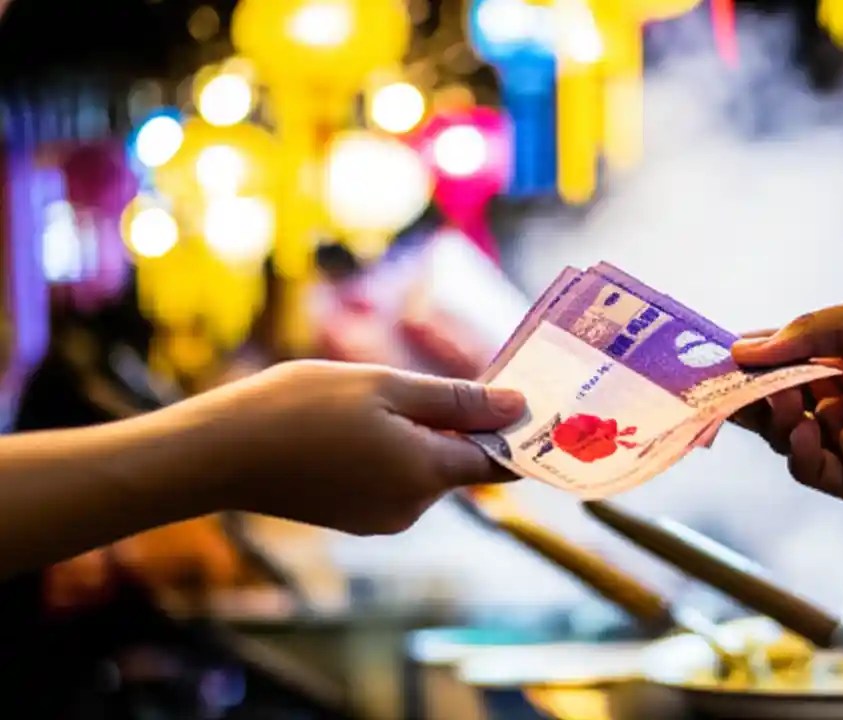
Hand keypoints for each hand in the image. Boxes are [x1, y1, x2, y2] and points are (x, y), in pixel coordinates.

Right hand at [168, 361, 525, 534]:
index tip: (529, 399)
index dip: (517, 431)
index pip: (500, 461)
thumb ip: (456, 400)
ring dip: (418, 434)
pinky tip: (352, 425)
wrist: (217, 453)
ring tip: (372, 398)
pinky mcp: (355, 518)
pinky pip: (393, 480)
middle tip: (430, 378)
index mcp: (427, 473)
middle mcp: (412, 507)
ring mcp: (381, 518)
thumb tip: (517, 406)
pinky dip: (390, 451)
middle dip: (458, 423)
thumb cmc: (299, 408)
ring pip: (424, 469)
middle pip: (460, 462)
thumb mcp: (385, 387)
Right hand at [731, 297, 842, 503]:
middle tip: (721, 386)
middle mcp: (831, 396)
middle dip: (741, 392)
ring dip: (769, 417)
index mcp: (834, 354)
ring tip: (780, 400)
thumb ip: (810, 332)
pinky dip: (795, 451)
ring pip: (780, 434)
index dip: (738, 357)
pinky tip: (803, 428)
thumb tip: (741, 349)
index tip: (703, 356)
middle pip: (765, 399)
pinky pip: (809, 468)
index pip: (770, 356)